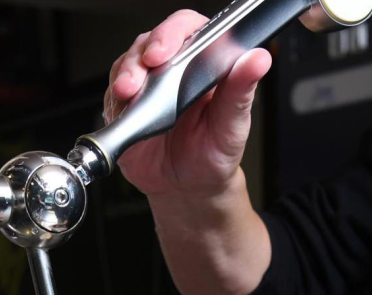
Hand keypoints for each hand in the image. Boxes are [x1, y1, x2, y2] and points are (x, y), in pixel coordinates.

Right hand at [104, 10, 273, 197]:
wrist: (187, 188)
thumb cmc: (213, 155)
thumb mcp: (232, 126)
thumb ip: (241, 91)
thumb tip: (258, 61)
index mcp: (203, 64)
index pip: (187, 30)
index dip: (172, 34)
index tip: (164, 53)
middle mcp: (173, 69)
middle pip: (150, 42)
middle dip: (140, 57)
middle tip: (140, 77)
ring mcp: (148, 85)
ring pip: (128, 63)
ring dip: (125, 77)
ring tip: (128, 95)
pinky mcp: (127, 105)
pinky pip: (113, 93)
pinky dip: (114, 101)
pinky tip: (124, 113)